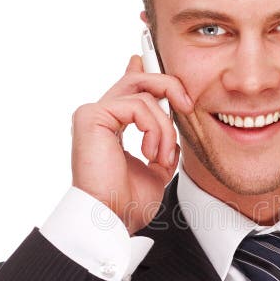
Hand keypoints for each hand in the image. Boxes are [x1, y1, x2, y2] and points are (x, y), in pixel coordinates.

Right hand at [70, 55, 192, 233]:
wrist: (111, 220)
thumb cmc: (125, 204)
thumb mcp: (155, 172)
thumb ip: (162, 149)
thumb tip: (172, 136)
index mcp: (111, 126)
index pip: (128, 89)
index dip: (142, 72)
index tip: (149, 60)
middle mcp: (99, 116)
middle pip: (138, 80)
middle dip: (168, 85)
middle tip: (187, 104)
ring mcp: (93, 114)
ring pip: (145, 96)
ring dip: (165, 127)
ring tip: (161, 155)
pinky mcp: (91, 116)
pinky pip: (137, 106)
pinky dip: (154, 128)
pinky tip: (150, 152)